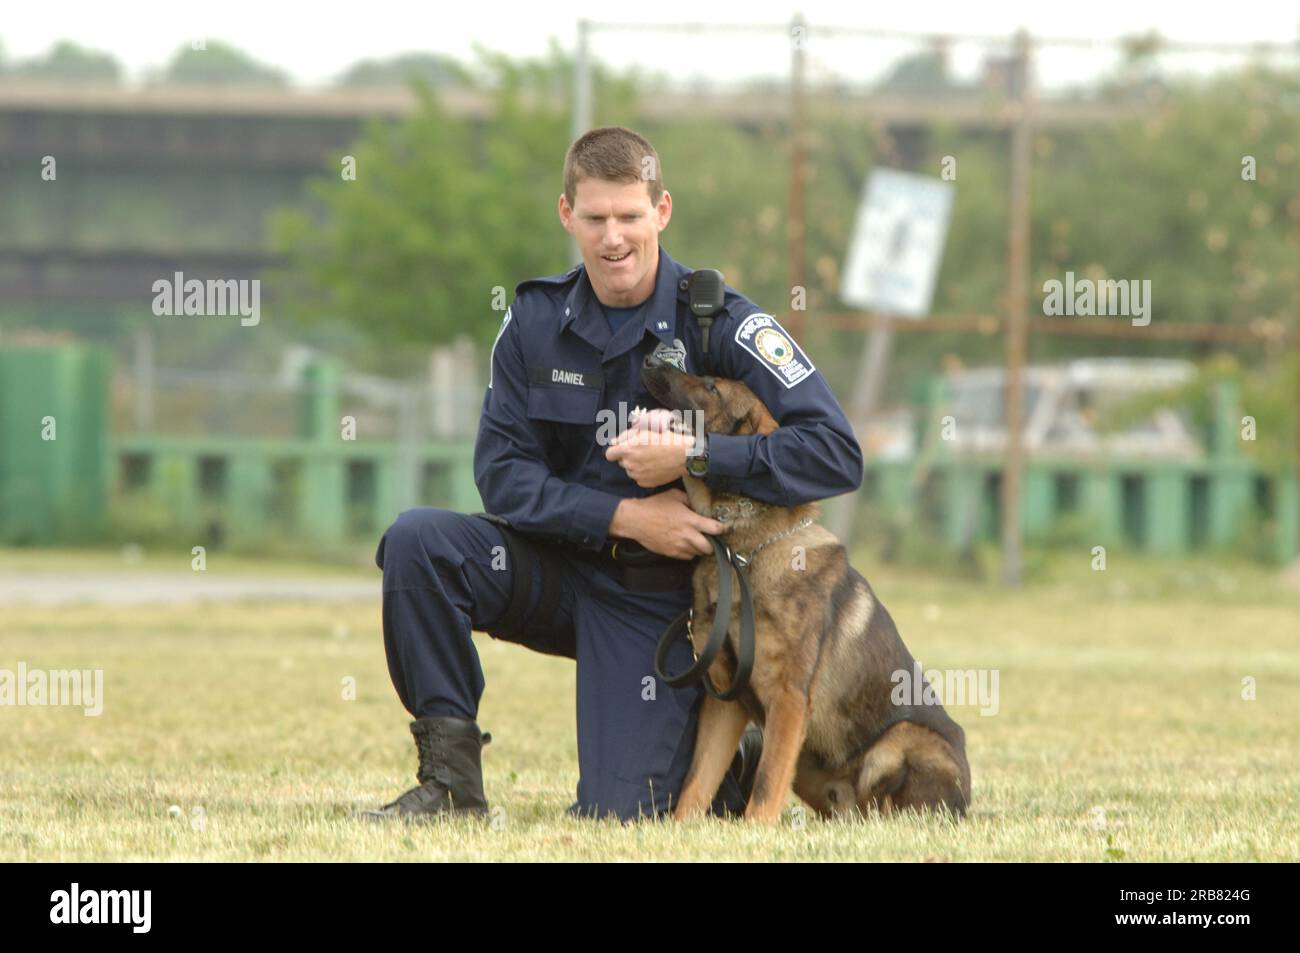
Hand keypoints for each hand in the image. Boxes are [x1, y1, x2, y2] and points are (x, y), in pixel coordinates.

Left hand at [605, 410, 696, 487]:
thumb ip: (626, 435)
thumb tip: (613, 442)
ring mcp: (637, 475)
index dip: (615, 451)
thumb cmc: (666, 438)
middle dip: (628, 457)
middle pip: (621, 462)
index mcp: (628, 449)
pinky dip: (644, 473)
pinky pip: (639, 478)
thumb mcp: (645, 429)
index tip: (623, 449)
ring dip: (636, 465)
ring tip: (650, 459)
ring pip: (630, 470)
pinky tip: (654, 466)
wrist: (684, 456)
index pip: (609, 454)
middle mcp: (630, 464)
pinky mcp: (645, 483)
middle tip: (643, 451)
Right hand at [608, 489, 722, 559]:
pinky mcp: (671, 553)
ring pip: (698, 553)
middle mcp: (687, 535)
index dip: (721, 529)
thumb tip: (696, 504)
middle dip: (712, 544)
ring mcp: (679, 546)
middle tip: (710, 539)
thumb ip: (689, 500)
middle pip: (709, 547)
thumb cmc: (654, 506)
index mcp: (691, 520)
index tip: (722, 528)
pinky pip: (687, 557)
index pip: (715, 529)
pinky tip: (685, 545)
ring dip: (699, 548)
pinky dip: (689, 552)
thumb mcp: (674, 496)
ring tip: (696, 541)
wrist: (635, 520)